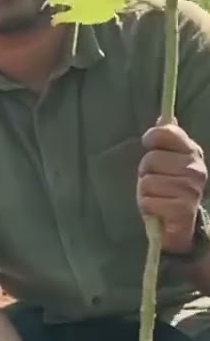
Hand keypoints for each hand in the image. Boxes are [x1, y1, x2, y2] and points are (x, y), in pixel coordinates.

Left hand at [138, 121, 207, 253]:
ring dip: (146, 191)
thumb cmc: (168, 187)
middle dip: (146, 172)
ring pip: (148, 181)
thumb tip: (164, 117)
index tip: (150, 145)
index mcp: (192, 152)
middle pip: (151, 159)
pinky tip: (158, 208)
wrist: (178, 223)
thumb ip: (166, 140)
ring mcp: (190, 189)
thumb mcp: (167, 160)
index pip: (167, 132)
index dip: (152, 138)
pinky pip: (148, 201)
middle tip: (156, 181)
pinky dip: (147, 206)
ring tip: (157, 196)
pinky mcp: (182, 209)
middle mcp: (195, 169)